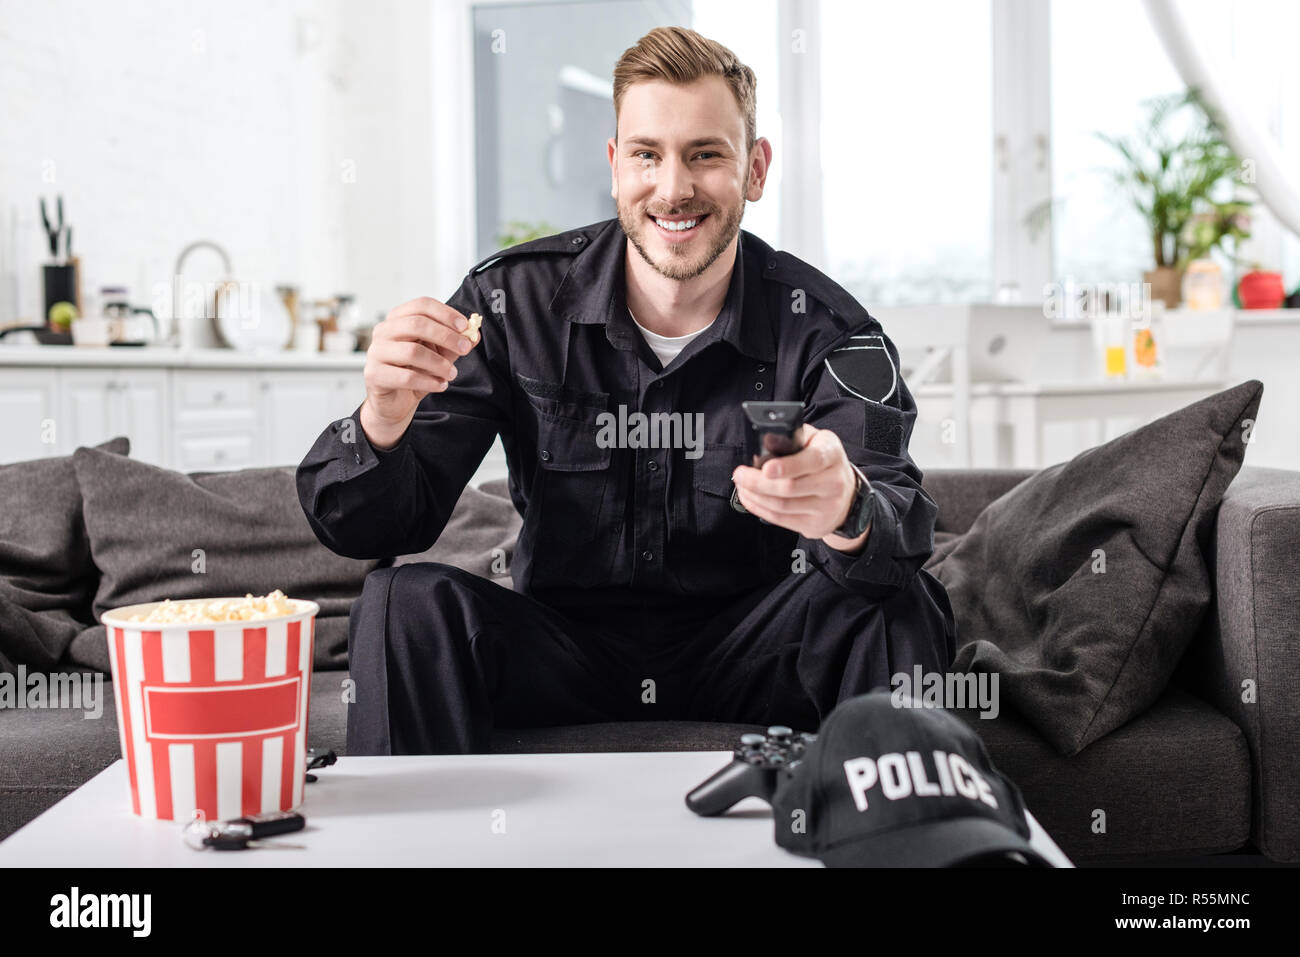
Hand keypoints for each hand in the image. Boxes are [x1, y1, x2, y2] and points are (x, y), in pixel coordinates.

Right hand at [361, 296, 477, 447]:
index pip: (422, 305)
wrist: (395, 401)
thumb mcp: (440, 354)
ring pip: (412, 351)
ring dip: (439, 363)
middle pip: (416, 324)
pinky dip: (428, 382)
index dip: (446, 313)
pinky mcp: (374, 375)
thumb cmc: (415, 371)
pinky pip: (406, 377)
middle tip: (465, 349)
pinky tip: (440, 385)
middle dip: (446, 336)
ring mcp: (376, 352)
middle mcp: (384, 331)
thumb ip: (455, 343)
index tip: (465, 326)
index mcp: (398, 319)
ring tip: (452, 374)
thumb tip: (475, 334)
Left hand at [731, 423, 869, 551]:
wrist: (847, 494)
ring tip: (741, 485)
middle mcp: (833, 482)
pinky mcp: (815, 525)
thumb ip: (793, 437)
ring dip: (755, 496)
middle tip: (739, 474)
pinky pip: (781, 519)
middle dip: (757, 482)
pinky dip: (759, 509)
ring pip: (782, 505)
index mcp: (831, 454)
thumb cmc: (824, 462)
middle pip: (790, 487)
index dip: (787, 466)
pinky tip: (750, 498)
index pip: (811, 461)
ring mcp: (826, 507)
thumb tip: (765, 440)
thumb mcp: (815, 440)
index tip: (766, 468)